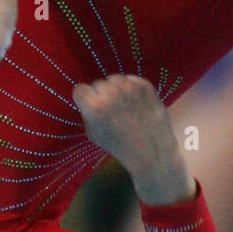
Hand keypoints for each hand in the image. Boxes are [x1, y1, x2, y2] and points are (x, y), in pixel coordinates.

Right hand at [73, 75, 194, 204]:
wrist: (152, 152)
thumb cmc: (120, 146)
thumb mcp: (93, 134)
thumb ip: (87, 114)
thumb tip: (88, 99)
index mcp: (94, 107)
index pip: (80, 89)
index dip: (85, 99)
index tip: (90, 106)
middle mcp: (111, 93)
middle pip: (98, 84)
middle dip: (101, 94)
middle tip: (110, 109)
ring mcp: (129, 87)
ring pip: (114, 79)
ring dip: (116, 89)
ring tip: (124, 105)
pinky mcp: (145, 85)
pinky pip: (130, 80)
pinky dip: (131, 88)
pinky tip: (135, 103)